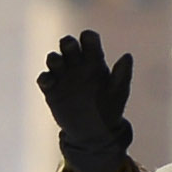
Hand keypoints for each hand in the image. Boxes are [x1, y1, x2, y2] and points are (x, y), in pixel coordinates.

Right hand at [35, 33, 136, 171]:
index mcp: (95, 61)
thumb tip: (127, 56)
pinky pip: (44, 79)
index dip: (88, 38)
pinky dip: (45, 78)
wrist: (94, 133)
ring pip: (54, 58)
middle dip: (68, 43)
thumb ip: (123, 74)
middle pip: (68, 44)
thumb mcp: (119, 92)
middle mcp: (77, 66)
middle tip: (71, 50)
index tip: (89, 44)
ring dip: (54, 58)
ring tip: (59, 65)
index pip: (89, 39)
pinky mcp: (52, 91)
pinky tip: (50, 83)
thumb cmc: (110, 109)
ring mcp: (63, 77)